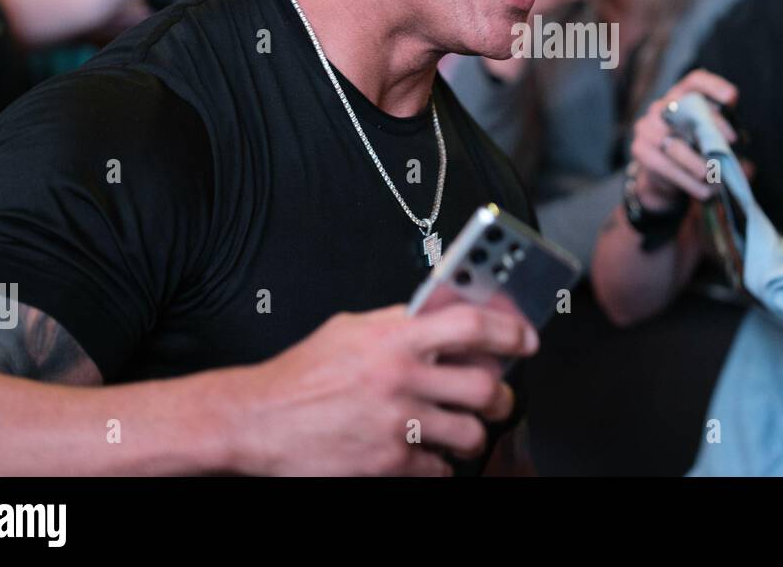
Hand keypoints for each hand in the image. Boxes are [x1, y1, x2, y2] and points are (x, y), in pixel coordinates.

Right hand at [235, 303, 537, 475]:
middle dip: (503, 397)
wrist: (256, 421)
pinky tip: (424, 453)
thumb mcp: (351, 329)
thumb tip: (443, 312)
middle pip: (486, 388)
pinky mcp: (388, 464)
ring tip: (460, 430)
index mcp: (395, 339)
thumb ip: (399, 321)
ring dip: (472, 435)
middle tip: (499, 399)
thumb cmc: (301, 375)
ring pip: (471, 434)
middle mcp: (401, 380)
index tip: (526, 339)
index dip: (510, 330)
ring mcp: (396, 425)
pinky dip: (438, 465)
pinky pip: (439, 469)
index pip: (472, 324)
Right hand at [630, 69, 738, 210]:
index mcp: (682, 96)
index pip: (695, 81)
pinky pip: (666, 166)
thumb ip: (726, 144)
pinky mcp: (641, 150)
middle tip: (731, 145)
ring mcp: (647, 127)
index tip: (732, 98)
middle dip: (712, 127)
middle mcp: (661, 107)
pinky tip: (704, 190)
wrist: (661, 175)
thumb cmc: (693, 151)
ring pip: (676, 145)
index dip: (713, 86)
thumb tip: (748, 167)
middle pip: (687, 109)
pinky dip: (688, 181)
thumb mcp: (710, 141)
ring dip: (699, 163)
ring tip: (717, 177)